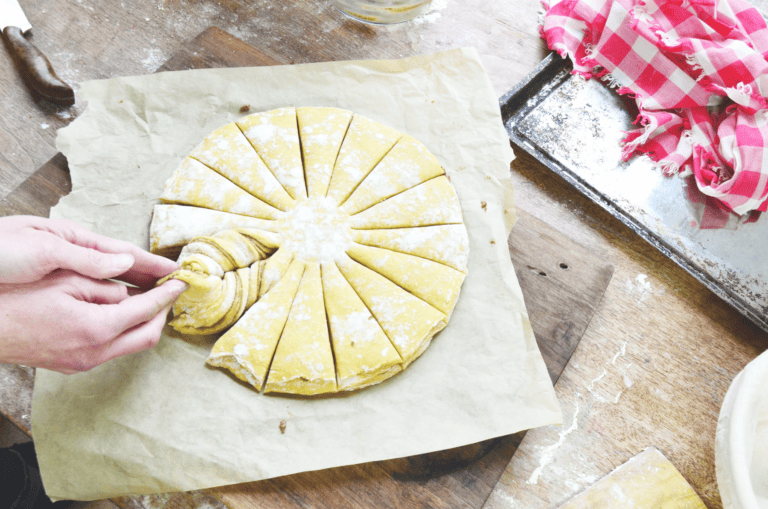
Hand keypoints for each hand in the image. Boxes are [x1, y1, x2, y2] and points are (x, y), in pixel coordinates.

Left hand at [0, 215, 176, 287]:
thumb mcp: (42, 249)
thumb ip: (86, 257)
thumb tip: (125, 263)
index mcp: (73, 240)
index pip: (122, 253)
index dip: (150, 263)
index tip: (175, 271)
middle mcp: (71, 254)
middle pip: (118, 266)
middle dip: (147, 275)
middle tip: (174, 286)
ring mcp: (60, 269)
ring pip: (106, 281)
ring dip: (132, 288)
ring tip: (154, 297)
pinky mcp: (49, 286)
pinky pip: (89, 294)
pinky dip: (108, 300)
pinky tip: (115, 308)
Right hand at [0, 272, 186, 372]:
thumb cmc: (18, 300)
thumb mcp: (65, 280)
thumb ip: (104, 286)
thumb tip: (128, 293)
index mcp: (96, 328)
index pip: (146, 311)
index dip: (166, 295)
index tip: (181, 283)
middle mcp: (95, 352)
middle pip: (147, 336)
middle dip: (163, 313)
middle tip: (168, 292)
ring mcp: (84, 363)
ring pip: (130, 345)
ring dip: (144, 323)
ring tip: (148, 299)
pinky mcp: (74, 366)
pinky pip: (112, 349)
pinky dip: (124, 331)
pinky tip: (120, 313)